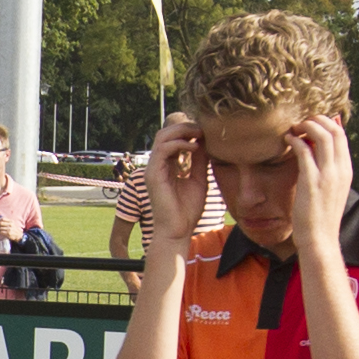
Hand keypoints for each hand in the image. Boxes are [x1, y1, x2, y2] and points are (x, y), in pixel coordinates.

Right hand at [142, 116, 205, 259]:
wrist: (177, 231)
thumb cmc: (187, 211)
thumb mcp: (198, 180)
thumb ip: (199, 162)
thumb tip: (205, 142)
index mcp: (166, 165)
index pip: (173, 139)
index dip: (188, 131)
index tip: (206, 132)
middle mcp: (157, 164)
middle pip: (166, 133)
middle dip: (185, 126)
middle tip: (203, 128)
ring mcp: (153, 168)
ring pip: (162, 136)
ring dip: (182, 131)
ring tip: (199, 134)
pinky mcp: (153, 174)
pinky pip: (164, 149)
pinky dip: (179, 144)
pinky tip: (194, 147)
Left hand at [284, 114, 350, 256]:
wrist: (320, 239)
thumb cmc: (321, 216)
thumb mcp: (331, 190)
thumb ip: (328, 171)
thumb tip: (317, 153)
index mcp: (346, 170)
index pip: (341, 135)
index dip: (326, 122)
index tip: (311, 123)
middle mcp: (340, 170)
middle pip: (334, 130)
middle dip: (317, 119)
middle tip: (301, 121)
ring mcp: (327, 175)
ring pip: (321, 136)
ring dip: (306, 126)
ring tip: (293, 128)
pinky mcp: (311, 182)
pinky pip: (304, 151)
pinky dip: (294, 140)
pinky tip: (287, 139)